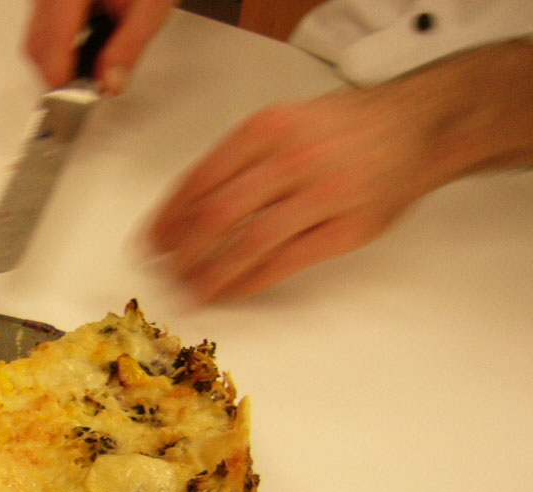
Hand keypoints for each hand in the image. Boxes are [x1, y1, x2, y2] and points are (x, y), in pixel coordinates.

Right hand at [25, 0, 176, 93]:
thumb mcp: (150, 7)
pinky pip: (42, 26)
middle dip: (56, 74)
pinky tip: (82, 50)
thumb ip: (129, 46)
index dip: (61, 80)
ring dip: (56, 62)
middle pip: (36, 45)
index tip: (75, 102)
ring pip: (35, 38)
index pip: (53, 45)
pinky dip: (58, 47)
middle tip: (83, 92)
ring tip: (86, 71)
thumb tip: (110, 83)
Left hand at [147, 87, 438, 302]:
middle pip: (215, 216)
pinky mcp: (346, 229)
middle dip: (181, 252)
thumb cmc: (345, 128)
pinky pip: (283, 263)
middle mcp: (291, 160)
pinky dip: (249, 282)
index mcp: (266, 131)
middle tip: (164, 273)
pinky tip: (230, 292)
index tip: (150, 243)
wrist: (418, 125)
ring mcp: (321, 195)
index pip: (198, 181)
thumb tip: (184, 207)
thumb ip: (239, 159)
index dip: (167, 219)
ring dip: (209, 274)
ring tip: (189, 292)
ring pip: (246, 244)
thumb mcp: (284, 121)